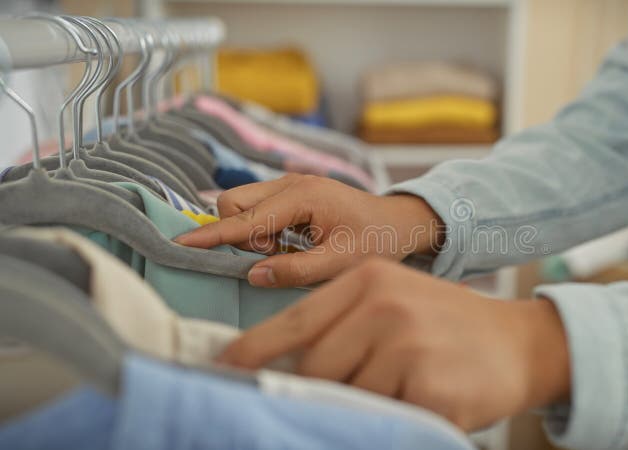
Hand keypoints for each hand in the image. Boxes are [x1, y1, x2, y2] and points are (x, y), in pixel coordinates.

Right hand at [175, 174, 443, 286]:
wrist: (398, 221)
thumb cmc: (375, 241)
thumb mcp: (340, 263)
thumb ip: (295, 271)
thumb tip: (252, 274)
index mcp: (302, 196)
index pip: (245, 219)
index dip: (212, 236)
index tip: (181, 245)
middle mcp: (291, 183)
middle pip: (233, 203)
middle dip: (239, 234)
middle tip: (275, 255)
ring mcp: (289, 183)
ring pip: (241, 203)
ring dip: (250, 232)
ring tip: (284, 250)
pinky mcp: (290, 191)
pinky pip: (256, 207)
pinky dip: (260, 228)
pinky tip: (287, 242)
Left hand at [217, 259, 570, 429]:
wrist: (520, 344)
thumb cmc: (446, 327)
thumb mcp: (392, 303)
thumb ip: (339, 326)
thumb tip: (278, 367)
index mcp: (367, 280)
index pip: (291, 323)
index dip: (250, 354)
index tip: (221, 374)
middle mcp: (384, 306)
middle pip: (312, 370)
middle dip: (326, 388)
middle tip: (368, 381)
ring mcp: (408, 347)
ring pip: (347, 398)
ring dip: (369, 402)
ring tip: (407, 384)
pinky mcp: (430, 389)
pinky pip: (384, 419)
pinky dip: (397, 417)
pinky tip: (427, 396)